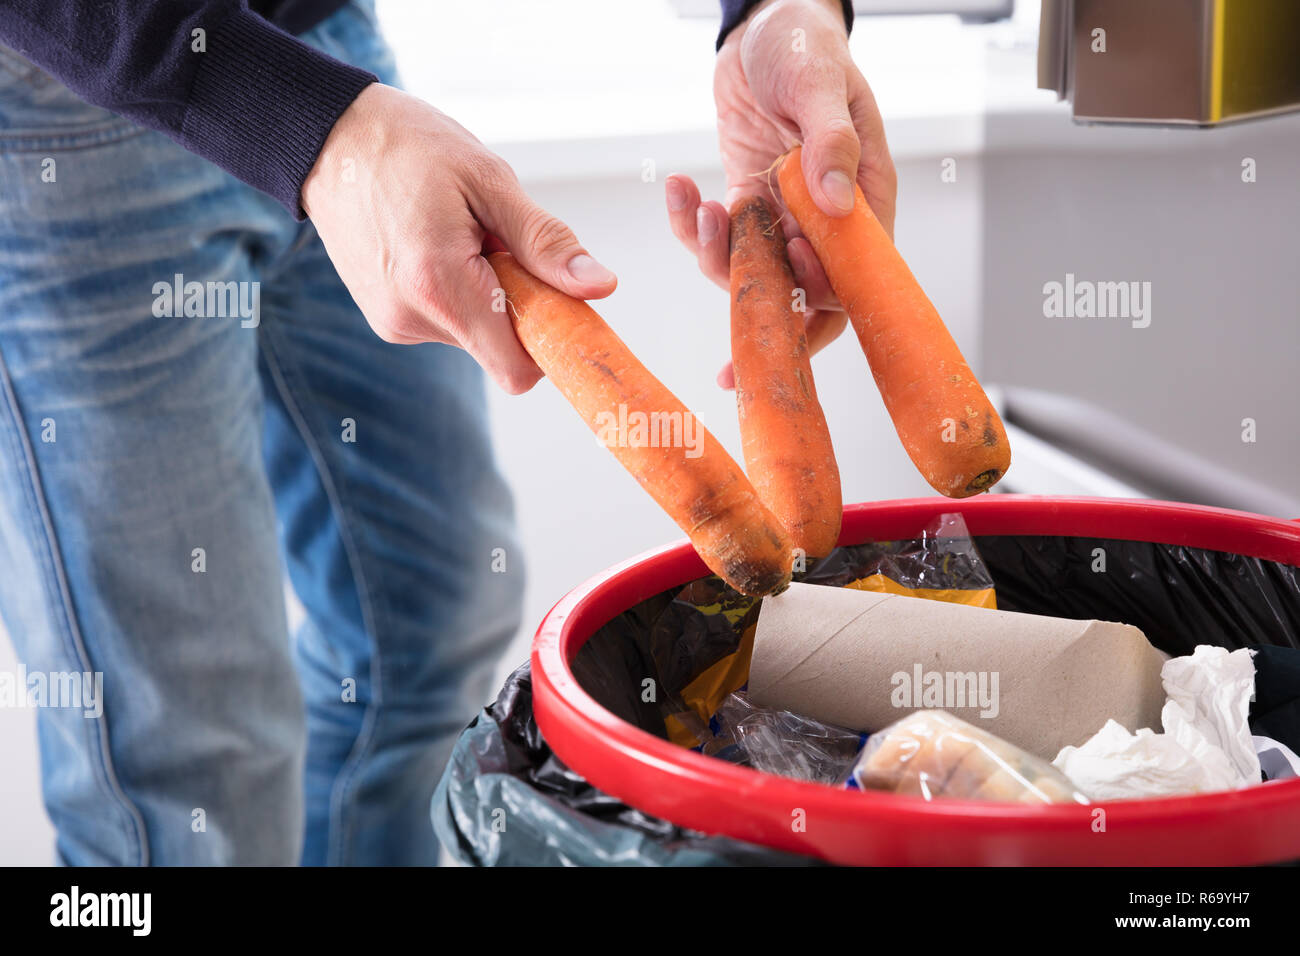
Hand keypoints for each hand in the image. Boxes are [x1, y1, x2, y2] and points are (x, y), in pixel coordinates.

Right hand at [302, 84, 616, 393]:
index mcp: (440, 286)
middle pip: (501, 347)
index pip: (517, 369)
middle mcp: (411, 318)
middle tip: (495, 240)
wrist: (330, 139)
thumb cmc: (408, 147)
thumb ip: (545, 243)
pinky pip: (448, 321)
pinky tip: (436, 245)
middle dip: (518, 302)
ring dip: (486, 292)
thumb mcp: (489, 181)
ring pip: (476, 332)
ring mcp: (393, 323)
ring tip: (456, 234)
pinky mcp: (386, 319)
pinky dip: (458, 292)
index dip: (550, 343)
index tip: (562, 304)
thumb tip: (598, 286)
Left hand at [666, 0, 895, 387]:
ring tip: (704, 208)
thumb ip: (831, 142)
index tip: (793, 259)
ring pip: (755, 274)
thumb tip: (837, 203)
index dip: (828, 287)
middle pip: (807, 292)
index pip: (856, 271)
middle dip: (767, 290)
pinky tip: (682, 188)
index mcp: (863, 195)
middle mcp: (825, 218)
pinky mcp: (745, 205)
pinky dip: (692, 227)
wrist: (762, 28)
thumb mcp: (820, 83)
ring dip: (719, 256)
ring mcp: (783, 216)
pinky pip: (717, 241)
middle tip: (732, 251)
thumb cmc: (805, 46)